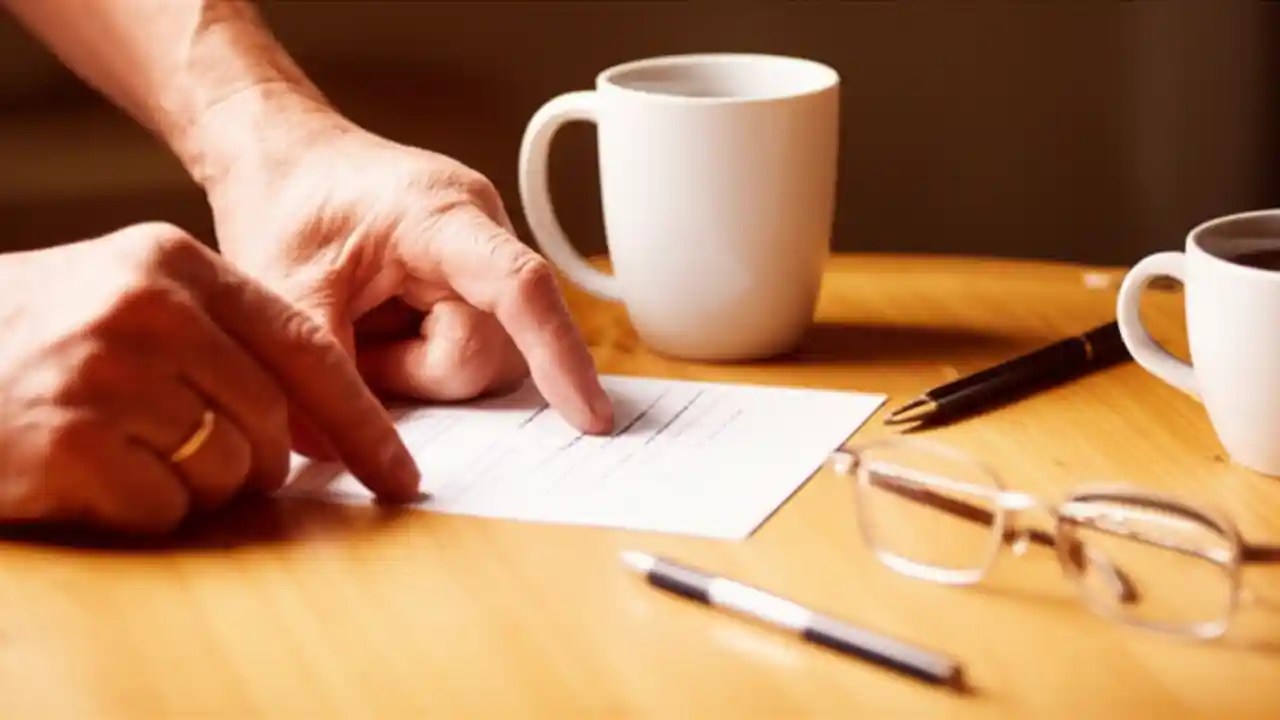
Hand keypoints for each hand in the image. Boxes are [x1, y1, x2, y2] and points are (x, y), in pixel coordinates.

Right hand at [0, 222, 418, 533]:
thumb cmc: (38, 333)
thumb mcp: (131, 296)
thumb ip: (225, 336)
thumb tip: (320, 419)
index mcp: (174, 261)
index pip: (307, 351)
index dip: (364, 423)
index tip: (401, 476)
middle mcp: (147, 308)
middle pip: (274, 422)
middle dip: (260, 461)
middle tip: (207, 456)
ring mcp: (106, 372)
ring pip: (228, 469)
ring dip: (198, 483)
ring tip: (132, 449)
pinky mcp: (70, 441)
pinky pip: (166, 507)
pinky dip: (145, 509)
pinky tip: (94, 474)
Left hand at [192, 90, 613, 451]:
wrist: (286, 159)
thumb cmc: (289, 202)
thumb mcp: (280, 286)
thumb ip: (314, 364)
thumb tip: (334, 445)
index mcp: (442, 216)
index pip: (521, 285)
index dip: (558, 353)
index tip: (589, 417)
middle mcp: (483, 238)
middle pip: (491, 348)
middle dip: (417, 371)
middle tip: (353, 339)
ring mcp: (485, 269)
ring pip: (482, 362)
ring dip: (417, 370)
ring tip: (365, 329)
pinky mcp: (477, 294)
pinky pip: (472, 354)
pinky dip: (423, 362)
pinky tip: (385, 332)